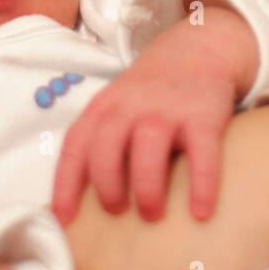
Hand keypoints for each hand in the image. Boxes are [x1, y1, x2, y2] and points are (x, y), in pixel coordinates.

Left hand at [52, 1, 258, 226]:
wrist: (198, 47)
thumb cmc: (151, 94)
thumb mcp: (117, 106)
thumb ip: (101, 141)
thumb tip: (83, 205)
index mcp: (103, 108)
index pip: (74, 147)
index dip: (65, 186)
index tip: (64, 222)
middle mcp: (130, 107)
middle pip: (105, 148)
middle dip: (107, 187)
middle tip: (116, 213)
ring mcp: (167, 109)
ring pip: (147, 147)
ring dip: (146, 188)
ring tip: (152, 216)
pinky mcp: (204, 114)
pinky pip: (202, 153)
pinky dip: (201, 185)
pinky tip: (201, 212)